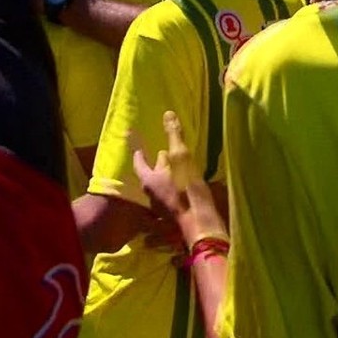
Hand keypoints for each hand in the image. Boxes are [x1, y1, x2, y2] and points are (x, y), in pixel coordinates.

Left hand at [133, 111, 224, 243]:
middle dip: (156, 165)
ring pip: (161, 188)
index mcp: (148, 180)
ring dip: (166, 178)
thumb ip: (174, 136)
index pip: (139, 163)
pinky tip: (185, 187)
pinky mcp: (175, 216)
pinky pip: (172, 198)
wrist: (200, 223)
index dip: (139, 153)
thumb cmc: (186, 188)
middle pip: (150, 176)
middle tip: (162, 154)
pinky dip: (175, 190)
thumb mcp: (180, 157)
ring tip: (176, 169)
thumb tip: (168, 114)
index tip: (137, 148)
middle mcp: (151, 195)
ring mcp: (162, 208)